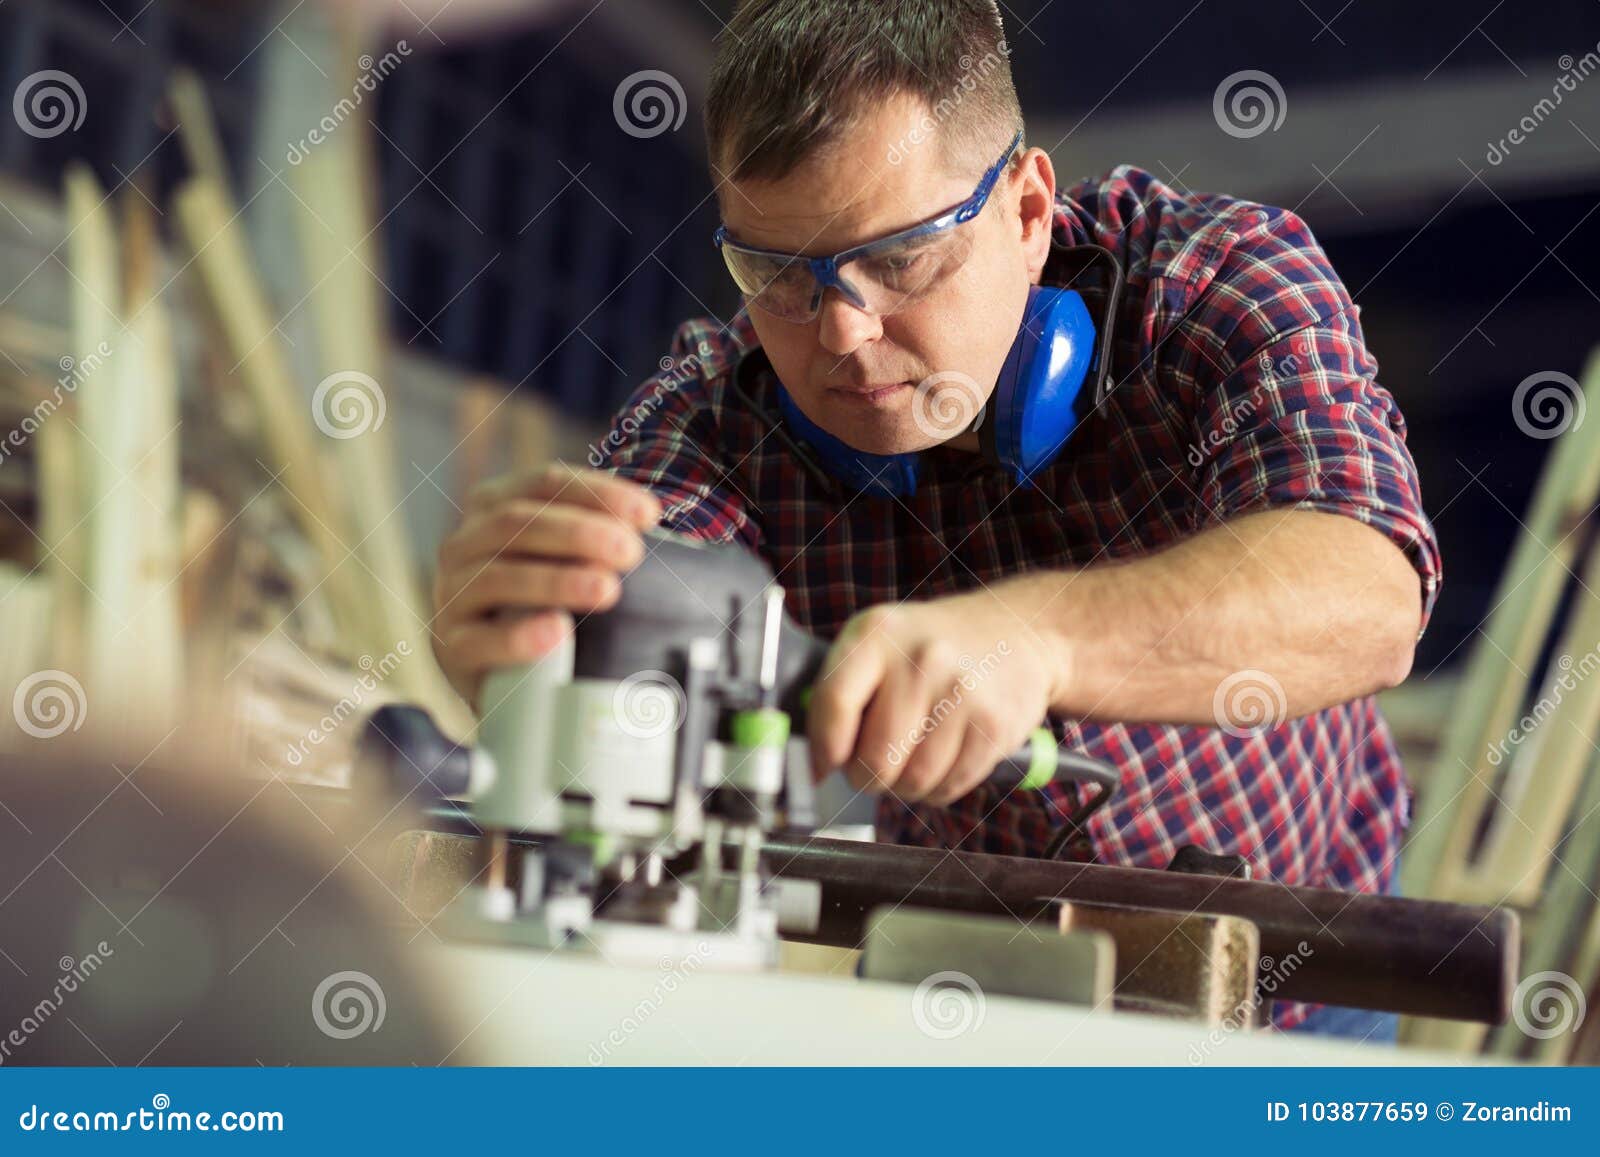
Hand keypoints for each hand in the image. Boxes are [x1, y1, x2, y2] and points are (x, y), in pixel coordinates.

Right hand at [431, 463, 661, 709]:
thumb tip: (648, 526)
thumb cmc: (536, 602)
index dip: (596, 492)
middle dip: (579, 534)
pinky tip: (557, 633)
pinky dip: (519, 637)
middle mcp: (465, 544)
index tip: (648, 514)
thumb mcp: (560, 559)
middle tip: (631, 553)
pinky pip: (479, 641)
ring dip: (557, 580)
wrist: (495, 674)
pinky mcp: (451, 647)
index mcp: (493, 508)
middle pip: (517, 522)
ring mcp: (452, 595)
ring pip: (499, 576)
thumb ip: (592, 538)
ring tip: (607, 591)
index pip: (543, 483)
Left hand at [805, 589, 1067, 805]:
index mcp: (876, 634)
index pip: (833, 704)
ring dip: (904, 787)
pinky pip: (949, 788)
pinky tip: (941, 761)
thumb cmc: (929, 647)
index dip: (823, 749)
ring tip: (910, 760)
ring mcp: (961, 692)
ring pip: (912, 781)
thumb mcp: (877, 643)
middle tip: (873, 767)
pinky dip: (937, 789)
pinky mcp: (994, 725)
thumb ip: (839, 693)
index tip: (823, 766)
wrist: (1014, 631)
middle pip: (874, 758)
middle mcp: (920, 659)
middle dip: (866, 776)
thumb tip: (810, 763)